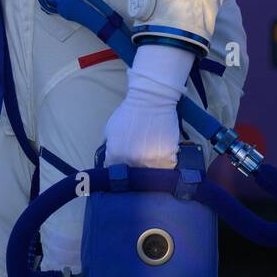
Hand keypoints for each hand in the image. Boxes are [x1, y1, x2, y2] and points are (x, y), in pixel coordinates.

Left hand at [103, 44, 192, 168]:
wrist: (151, 99)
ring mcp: (151, 160)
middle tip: (138, 160)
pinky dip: (165, 162)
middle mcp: (132, 161)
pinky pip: (167, 167)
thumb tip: (109, 163)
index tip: (124, 166)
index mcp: (116, 155)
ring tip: (151, 156)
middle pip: (133, 176)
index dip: (120, 169)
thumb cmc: (129, 113)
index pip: (115, 173)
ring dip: (151, 168)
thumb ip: (108, 148)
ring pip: (151, 175)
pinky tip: (162, 152)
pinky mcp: (168, 156)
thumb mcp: (110, 129)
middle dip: (135, 169)